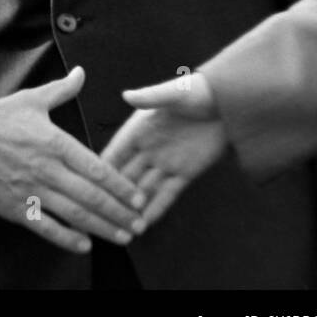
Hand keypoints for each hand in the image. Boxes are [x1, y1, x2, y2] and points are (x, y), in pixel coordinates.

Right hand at [0, 66, 146, 254]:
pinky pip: (47, 227)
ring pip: (75, 215)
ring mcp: (31, 190)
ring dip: (103, 228)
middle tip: (140, 225)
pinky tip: (84, 245)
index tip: (139, 198)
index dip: (121, 186)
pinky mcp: (15, 206)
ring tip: (123, 237)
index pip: (97, 168)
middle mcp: (47, 168)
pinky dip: (67, 239)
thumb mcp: (31, 99)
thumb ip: (62, 90)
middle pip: (92, 196)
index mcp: (54, 142)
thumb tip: (82, 73)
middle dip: (120, 213)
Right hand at [100, 70, 226, 225]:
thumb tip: (127, 95)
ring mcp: (166, 162)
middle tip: (101, 213)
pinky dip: (157, 207)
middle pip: (127, 173)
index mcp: (140, 128)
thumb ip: (151, 97)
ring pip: (146, 187)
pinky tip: (146, 222)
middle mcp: (148, 147)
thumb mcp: (175, 92)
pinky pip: (169, 193)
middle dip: (115, 193)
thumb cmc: (199, 91)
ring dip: (134, 205)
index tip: (86, 182)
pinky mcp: (186, 173)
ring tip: (121, 225)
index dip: (104, 166)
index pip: (117, 150)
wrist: (230, 104)